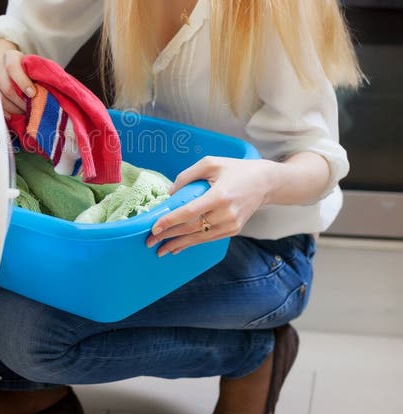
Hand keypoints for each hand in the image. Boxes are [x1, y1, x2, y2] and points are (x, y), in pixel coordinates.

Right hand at [0, 38, 34, 116]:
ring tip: (26, 113)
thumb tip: (50, 90)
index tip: (33, 93)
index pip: (12, 67)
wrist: (3, 62)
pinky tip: (14, 117)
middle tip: (33, 109)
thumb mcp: (31, 63)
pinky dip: (6, 113)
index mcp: (10, 57)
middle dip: (21, 101)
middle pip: (7, 87)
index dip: (22, 82)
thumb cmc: (23, 66)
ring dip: (14, 109)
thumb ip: (39, 74)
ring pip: (0, 98)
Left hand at [146, 156, 275, 255]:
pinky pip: (208, 239)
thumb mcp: (211, 163)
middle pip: (191, 228)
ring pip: (198, 237)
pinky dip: (191, 244)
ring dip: (177, 244)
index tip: (154, 228)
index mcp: (219, 196)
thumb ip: (187, 176)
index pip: (189, 212)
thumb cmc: (236, 170)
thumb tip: (169, 193)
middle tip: (148, 241)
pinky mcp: (233, 230)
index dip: (170, 221)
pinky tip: (177, 247)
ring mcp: (231, 225)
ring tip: (159, 249)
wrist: (265, 183)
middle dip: (168, 236)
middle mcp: (226, 214)